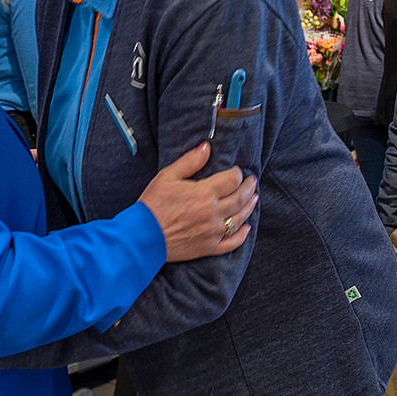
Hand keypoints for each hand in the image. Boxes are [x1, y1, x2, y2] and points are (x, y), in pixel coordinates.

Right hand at [138, 141, 258, 262]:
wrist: (142, 237)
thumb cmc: (153, 205)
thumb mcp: (167, 176)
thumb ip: (190, 161)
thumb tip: (206, 147)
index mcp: (204, 193)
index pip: (232, 180)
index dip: (237, 174)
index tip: (236, 171)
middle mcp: (213, 213)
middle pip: (240, 199)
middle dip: (249, 188)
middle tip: (252, 182)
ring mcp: (213, 232)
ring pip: (239, 219)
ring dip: (249, 207)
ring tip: (254, 199)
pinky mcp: (209, 248)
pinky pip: (231, 243)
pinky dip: (241, 235)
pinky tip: (246, 229)